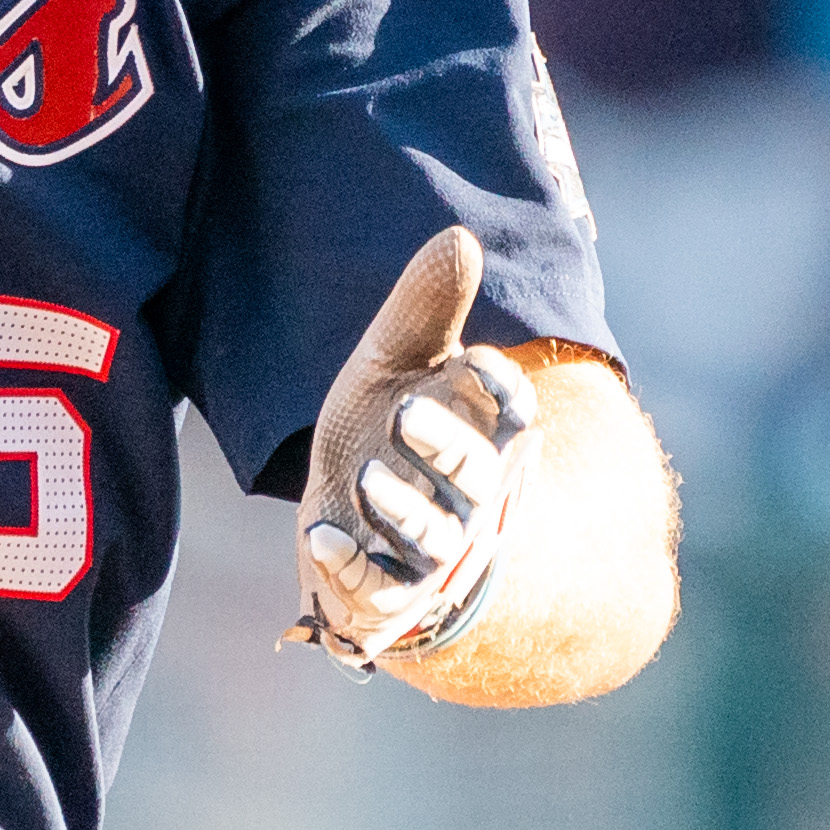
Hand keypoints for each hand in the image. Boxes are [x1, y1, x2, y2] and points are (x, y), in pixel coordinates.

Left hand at [288, 227, 537, 675]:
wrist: (348, 519)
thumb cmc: (383, 432)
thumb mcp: (392, 366)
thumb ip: (424, 311)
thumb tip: (461, 236)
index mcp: (485, 435)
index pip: (510, 413)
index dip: (497, 390)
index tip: (472, 359)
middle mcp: (471, 497)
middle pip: (476, 475)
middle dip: (447, 448)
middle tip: (404, 414)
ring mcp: (435, 551)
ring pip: (433, 537)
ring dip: (400, 508)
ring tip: (363, 478)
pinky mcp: (390, 592)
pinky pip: (378, 586)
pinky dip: (347, 562)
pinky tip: (318, 536)